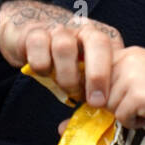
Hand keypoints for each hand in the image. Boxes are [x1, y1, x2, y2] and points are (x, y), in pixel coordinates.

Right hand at [0, 1, 122, 105]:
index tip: (109, 102)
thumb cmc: (63, 57)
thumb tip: (110, 115)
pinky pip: (39, 47)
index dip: (114, 78)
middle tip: (95, 101)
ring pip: (66, 47)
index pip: (116, 51)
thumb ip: (96, 84)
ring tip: (67, 90)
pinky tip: (44, 73)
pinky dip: (42, 65)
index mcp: (100, 37)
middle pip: (98, 42)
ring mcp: (59, 28)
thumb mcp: (84, 68)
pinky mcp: (34, 33)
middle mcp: (82, 29)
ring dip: (67, 75)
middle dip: (98, 74)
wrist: (28, 32)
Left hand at [106, 45, 144, 127]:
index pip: (98, 73)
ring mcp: (131, 78)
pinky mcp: (137, 97)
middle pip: (101, 93)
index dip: (106, 90)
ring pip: (110, 107)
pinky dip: (135, 123)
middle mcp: (127, 61)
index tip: (119, 98)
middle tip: (140, 104)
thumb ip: (125, 75)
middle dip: (118, 104)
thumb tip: (98, 95)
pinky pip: (122, 118)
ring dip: (127, 114)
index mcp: (129, 53)